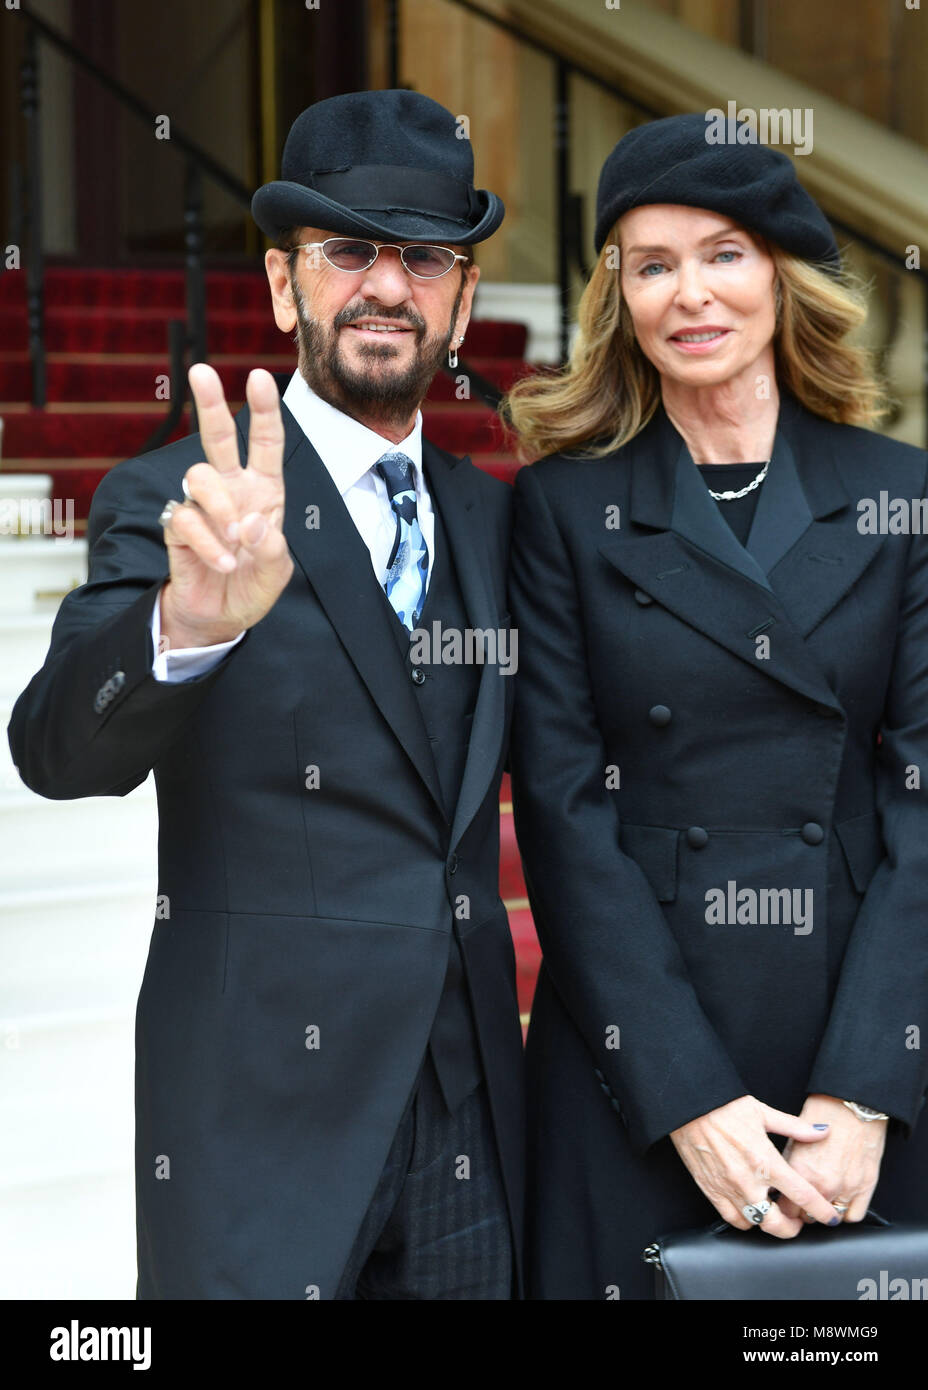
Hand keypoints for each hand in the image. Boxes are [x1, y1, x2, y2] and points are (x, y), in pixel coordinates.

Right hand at [159, 364, 292, 648]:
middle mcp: (231, 490)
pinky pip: (187, 520)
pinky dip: (208, 544)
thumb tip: (252, 522)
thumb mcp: (277, 572)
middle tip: (201, 371)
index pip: (264, 443)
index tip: (259, 376)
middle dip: (211, 403)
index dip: (263, 410)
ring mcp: (202, 506)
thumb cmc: (253, 586)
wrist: (221, 618)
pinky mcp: (178, 527)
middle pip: (217, 437)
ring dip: (220, 506)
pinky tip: (224, 564)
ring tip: (236, 538)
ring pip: (199, 475)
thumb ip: (271, 548)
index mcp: (263, 490)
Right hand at [669, 1094, 839, 1237]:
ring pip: (755, 1224)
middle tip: (797, 1221)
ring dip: (767, 1222)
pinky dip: (744, 1219)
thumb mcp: (764, 1112)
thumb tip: (822, 1130)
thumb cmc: (725, 1107)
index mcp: (766, 1161)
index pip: (802, 1195)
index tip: (828, 1216)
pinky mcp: (711, 1190)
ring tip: (772, 1211)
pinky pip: (731, 1219)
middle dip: (793, 1228)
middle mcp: (748, 1181)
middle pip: (778, 1224)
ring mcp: (728, 1189)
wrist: (689, 1106)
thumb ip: (796, 1127)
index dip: (820, 1210)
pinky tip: (749, 1208)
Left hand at [778, 1094, 887, 1223]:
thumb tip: (778, 1183)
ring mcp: (846, 1189)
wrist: (852, 1104)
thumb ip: (787, 1164)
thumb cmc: (823, 1114)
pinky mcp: (865, 1188)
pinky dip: (846, 1210)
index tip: (784, 1204)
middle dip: (802, 1211)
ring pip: (830, 1219)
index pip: (784, 1208)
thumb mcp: (794, 1136)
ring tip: (822, 1198)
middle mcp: (823, 1184)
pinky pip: (853, 1216)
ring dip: (824, 1212)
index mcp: (800, 1171)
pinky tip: (840, 1199)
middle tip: (802, 1201)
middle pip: (806, 1218)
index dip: (783, 1207)